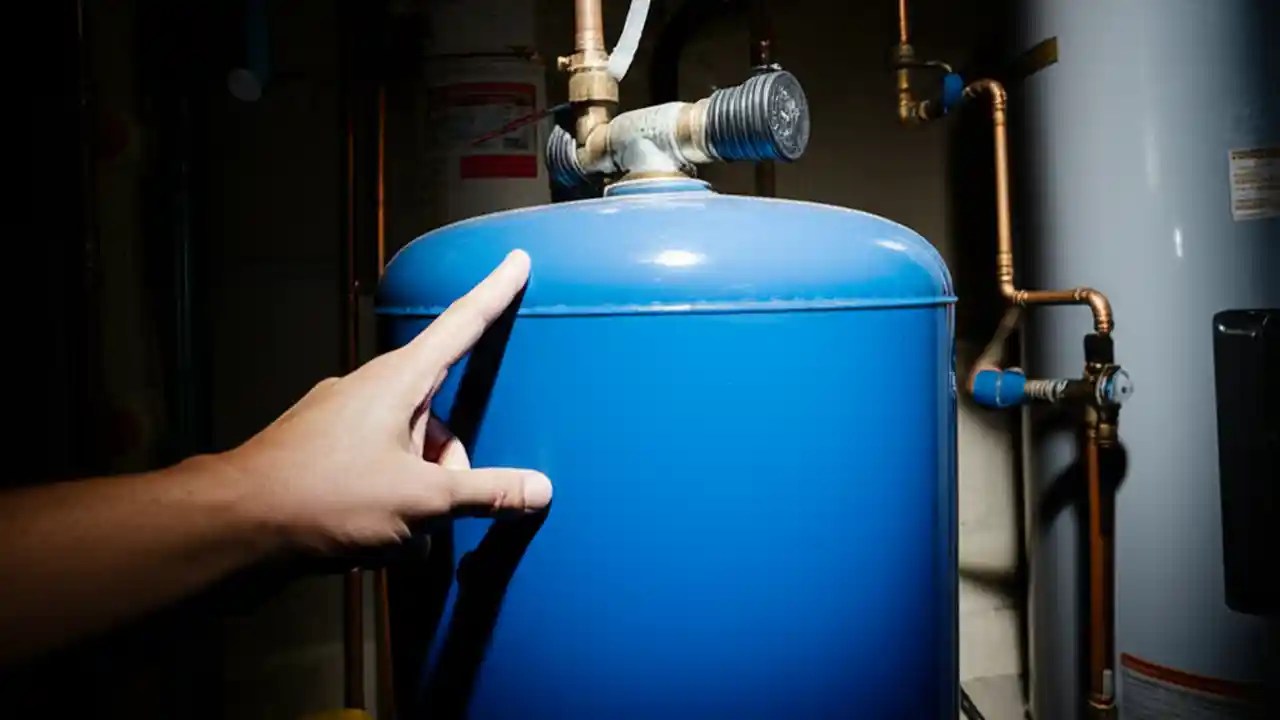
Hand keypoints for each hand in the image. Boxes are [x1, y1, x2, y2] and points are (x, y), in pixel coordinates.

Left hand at [216, 250, 550, 554]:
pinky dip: (385, 507)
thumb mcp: (419, 500)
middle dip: (450, 471)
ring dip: (415, 498)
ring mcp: (341, 423)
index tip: (515, 260)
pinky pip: (375, 476)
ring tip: (393, 536)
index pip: (461, 326)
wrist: (233, 526)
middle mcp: (369, 392)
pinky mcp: (320, 455)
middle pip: (439, 421)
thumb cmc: (323, 498)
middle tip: (434, 514)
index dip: (494, 293)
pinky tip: (370, 543)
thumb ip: (483, 493)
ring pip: (408, 455)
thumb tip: (539, 488)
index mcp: (398, 383)